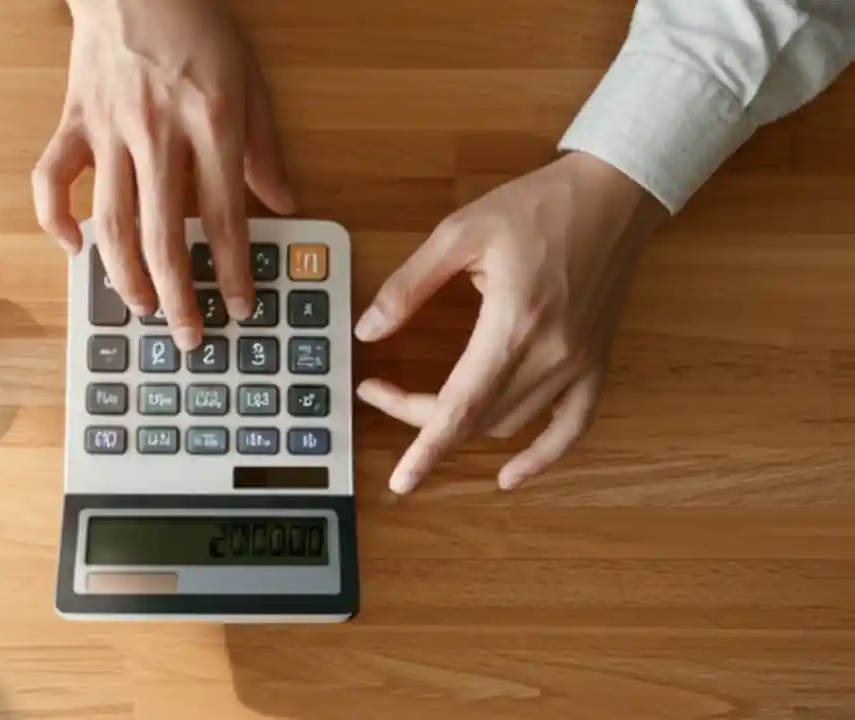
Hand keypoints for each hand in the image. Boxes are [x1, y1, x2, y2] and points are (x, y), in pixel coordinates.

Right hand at [33, 0, 295, 349]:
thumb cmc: (198, 25)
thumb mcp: (250, 81)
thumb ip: (264, 148)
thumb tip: (285, 204)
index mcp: (210, 124)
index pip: (223, 218)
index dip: (232, 271)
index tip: (240, 308)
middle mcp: (157, 134)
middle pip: (162, 237)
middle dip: (178, 297)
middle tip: (188, 335)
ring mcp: (108, 130)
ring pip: (110, 222)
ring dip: (125, 276)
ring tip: (142, 307)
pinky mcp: (72, 122)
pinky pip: (50, 180)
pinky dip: (54, 219)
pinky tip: (74, 248)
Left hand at [355, 152, 666, 492]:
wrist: (615, 193)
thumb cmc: (536, 205)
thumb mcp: (460, 233)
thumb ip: (409, 286)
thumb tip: (368, 330)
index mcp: (514, 323)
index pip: (461, 406)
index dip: (426, 446)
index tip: (401, 480)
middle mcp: (551, 354)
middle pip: (477, 419)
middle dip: (423, 420)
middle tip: (382, 393)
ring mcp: (579, 363)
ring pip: (512, 424)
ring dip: (465, 429)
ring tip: (424, 410)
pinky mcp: (597, 362)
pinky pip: (572, 426)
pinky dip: (541, 457)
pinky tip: (509, 475)